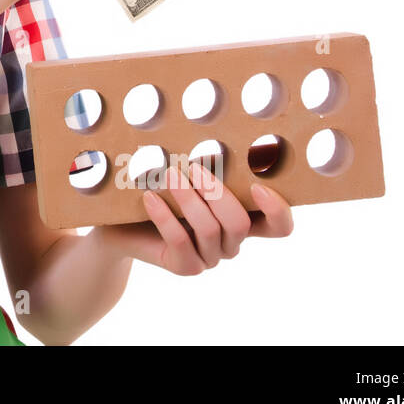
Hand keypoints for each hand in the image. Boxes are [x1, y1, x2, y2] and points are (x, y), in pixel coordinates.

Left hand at [97, 161, 293, 274]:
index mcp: (241, 219)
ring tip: (169, 175)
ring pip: (209, 230)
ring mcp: (209, 257)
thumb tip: (213, 137)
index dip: (277, 211)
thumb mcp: (188, 176)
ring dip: (188, 198)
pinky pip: (180, 242)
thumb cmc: (162, 192)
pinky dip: (165, 217)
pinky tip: (150, 198)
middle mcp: (231, 242)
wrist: (125, 224)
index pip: (279, 226)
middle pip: (240, 224)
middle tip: (195, 167)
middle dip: (218, 193)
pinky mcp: (185, 266)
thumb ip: (208, 165)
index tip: (258, 186)